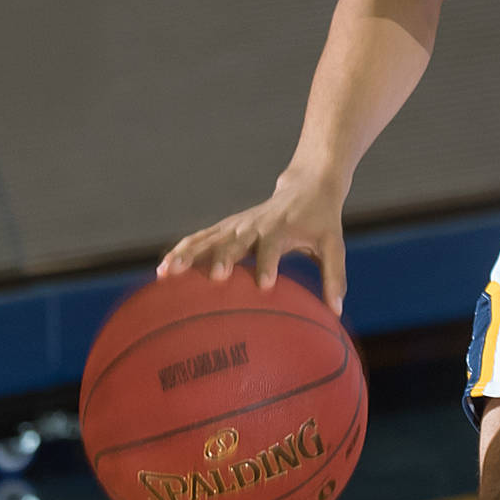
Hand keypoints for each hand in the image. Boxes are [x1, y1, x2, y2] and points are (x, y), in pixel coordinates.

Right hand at [156, 164, 349, 313]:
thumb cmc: (321, 221)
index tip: (264, 285)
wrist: (306, 187)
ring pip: (208, 239)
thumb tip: (335, 311)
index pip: (273, 247)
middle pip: (234, 241)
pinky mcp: (226, 227)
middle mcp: (254, 226)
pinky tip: (163, 270)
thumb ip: (334, 276)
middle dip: (223, 258)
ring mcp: (236, 225)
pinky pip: (200, 238)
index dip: (269, 264)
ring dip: (188, 254)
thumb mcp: (333, 245)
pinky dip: (182, 250)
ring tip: (166, 274)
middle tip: (214, 278)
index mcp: (281, 229)